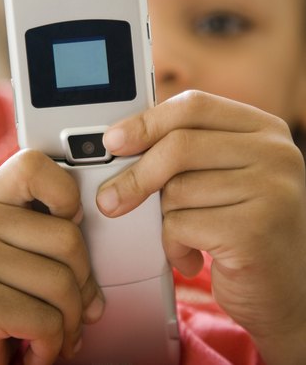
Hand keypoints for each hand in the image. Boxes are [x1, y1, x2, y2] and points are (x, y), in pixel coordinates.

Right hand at [0, 149, 103, 364]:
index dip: (66, 193)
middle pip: (67, 237)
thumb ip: (50, 234)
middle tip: (79, 309)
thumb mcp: (21, 253)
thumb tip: (105, 251)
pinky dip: (52, 345)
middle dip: (84, 286)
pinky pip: (44, 320)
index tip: (71, 222)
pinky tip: (37, 350)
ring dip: (71, 322)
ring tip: (60, 334)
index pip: (34, 164)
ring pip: (61, 283)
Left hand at [97, 90, 305, 364]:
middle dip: (135, 175)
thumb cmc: (243, 227)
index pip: (194, 105)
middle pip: (179, 146)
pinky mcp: (255, 231)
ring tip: (187, 235)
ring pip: (176, 190)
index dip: (147, 121)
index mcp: (264, 128)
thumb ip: (188, 151)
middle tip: (109, 198)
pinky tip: (193, 257)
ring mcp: (270, 190)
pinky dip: (173, 246)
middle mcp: (275, 152)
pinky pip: (181, 226)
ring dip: (166, 220)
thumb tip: (122, 141)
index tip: (114, 141)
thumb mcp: (223, 174)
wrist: (286, 290)